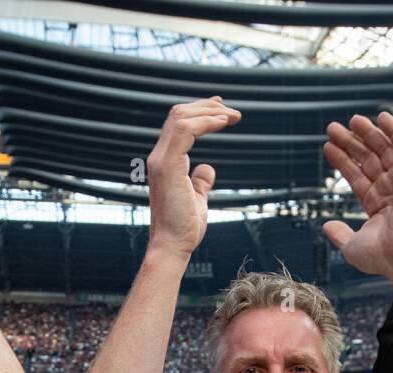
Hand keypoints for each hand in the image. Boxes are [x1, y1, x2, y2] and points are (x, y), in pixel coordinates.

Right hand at [146, 98, 240, 258]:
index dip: (201, 112)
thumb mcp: (197, 198)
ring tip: (232, 116)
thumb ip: (200, 181)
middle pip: (179, 114)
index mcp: (165, 162)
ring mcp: (161, 160)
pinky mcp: (167, 166)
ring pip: (180, 117)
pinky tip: (223, 123)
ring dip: (209, 112)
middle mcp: (159, 157)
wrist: (172, 246)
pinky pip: (185, 131)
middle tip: (233, 112)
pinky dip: (205, 122)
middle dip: (207, 107)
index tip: (223, 111)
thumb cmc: (183, 228)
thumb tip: (208, 169)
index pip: (178, 125)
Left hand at [322, 112, 392, 276]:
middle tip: (333, 128)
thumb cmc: (381, 257)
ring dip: (368, 133)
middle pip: (368, 159)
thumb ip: (340, 234)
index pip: (357, 176)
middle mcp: (390, 190)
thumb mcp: (352, 246)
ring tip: (352, 120)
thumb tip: (326, 226)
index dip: (343, 161)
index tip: (328, 147)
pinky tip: (381, 117)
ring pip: (384, 149)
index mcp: (377, 204)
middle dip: (351, 143)